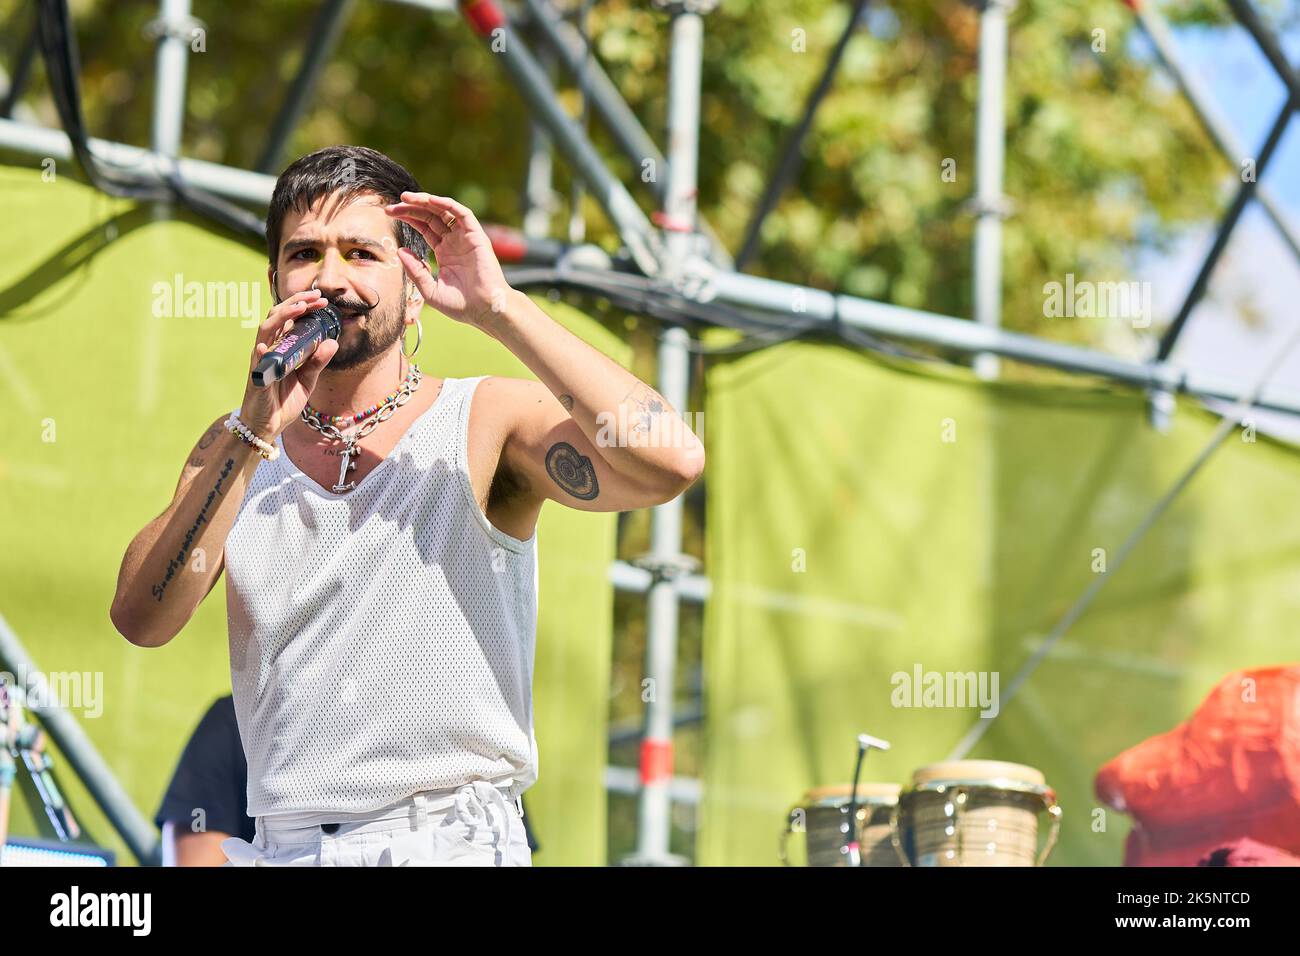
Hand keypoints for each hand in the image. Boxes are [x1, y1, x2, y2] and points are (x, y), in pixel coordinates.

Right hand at [238, 289, 338, 439]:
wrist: (268, 425)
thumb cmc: (284, 400)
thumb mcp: (307, 380)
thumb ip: (317, 361)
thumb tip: (332, 342)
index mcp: (281, 347)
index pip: (289, 319)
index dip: (303, 305)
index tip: (321, 299)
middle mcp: (269, 349)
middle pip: (276, 317)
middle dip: (296, 302)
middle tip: (316, 296)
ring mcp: (261, 361)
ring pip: (265, 331)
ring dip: (281, 317)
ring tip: (299, 307)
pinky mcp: (256, 377)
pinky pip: (256, 363)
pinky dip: (261, 353)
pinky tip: (265, 347)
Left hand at [384, 192, 512, 329]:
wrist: (485, 310)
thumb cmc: (461, 305)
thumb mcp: (430, 290)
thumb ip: (415, 271)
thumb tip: (400, 250)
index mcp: (444, 252)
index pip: (424, 227)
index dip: (407, 218)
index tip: (389, 214)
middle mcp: (454, 242)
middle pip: (430, 216)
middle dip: (411, 208)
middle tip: (391, 207)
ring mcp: (465, 237)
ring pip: (444, 211)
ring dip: (426, 201)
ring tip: (406, 198)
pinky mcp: (477, 236)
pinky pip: (462, 213)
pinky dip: (447, 204)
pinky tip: (430, 200)